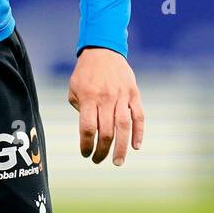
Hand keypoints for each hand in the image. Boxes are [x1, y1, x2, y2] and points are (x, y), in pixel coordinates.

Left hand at [67, 47, 143, 165]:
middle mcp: (106, 98)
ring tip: (118, 162)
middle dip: (102, 151)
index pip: (88, 127)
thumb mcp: (74, 89)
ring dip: (121, 148)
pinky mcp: (134, 94)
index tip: (85, 153)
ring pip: (124, 127)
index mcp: (89, 97)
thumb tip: (88, 130)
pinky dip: (139, 132)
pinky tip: (136, 146)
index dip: (86, 144)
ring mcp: (122, 96)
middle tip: (98, 161)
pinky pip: (139, 116)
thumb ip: (79, 109)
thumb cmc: (85, 73)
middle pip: (106, 131)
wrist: (103, 50)